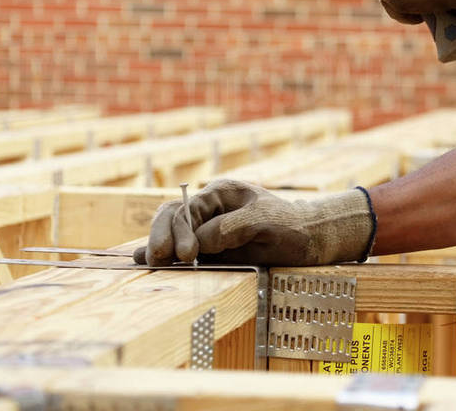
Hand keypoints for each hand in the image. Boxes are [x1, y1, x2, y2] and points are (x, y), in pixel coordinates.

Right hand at [132, 179, 375, 266]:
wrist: (310, 240)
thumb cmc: (291, 224)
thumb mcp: (264, 221)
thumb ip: (231, 228)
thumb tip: (199, 243)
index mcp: (221, 193)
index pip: (187, 208)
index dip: (179, 230)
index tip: (185, 254)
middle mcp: (210, 209)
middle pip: (172, 217)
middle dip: (162, 236)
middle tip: (158, 259)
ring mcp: (208, 229)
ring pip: (172, 233)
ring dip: (158, 246)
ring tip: (145, 262)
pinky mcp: (211, 249)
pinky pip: (183, 250)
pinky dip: (166, 255)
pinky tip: (146, 261)